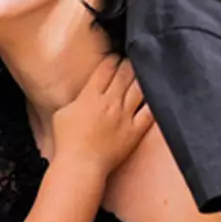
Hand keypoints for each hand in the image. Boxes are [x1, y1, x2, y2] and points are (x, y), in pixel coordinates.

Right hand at [52, 56, 153, 175]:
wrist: (81, 166)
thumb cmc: (67, 142)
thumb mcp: (63, 113)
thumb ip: (76, 99)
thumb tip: (83, 92)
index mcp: (90, 96)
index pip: (105, 69)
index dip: (111, 59)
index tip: (115, 56)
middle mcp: (110, 102)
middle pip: (124, 74)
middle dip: (128, 63)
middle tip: (131, 57)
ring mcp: (124, 116)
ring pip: (138, 88)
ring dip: (140, 76)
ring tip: (143, 70)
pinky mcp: (135, 130)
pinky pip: (149, 112)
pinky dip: (154, 100)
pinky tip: (157, 92)